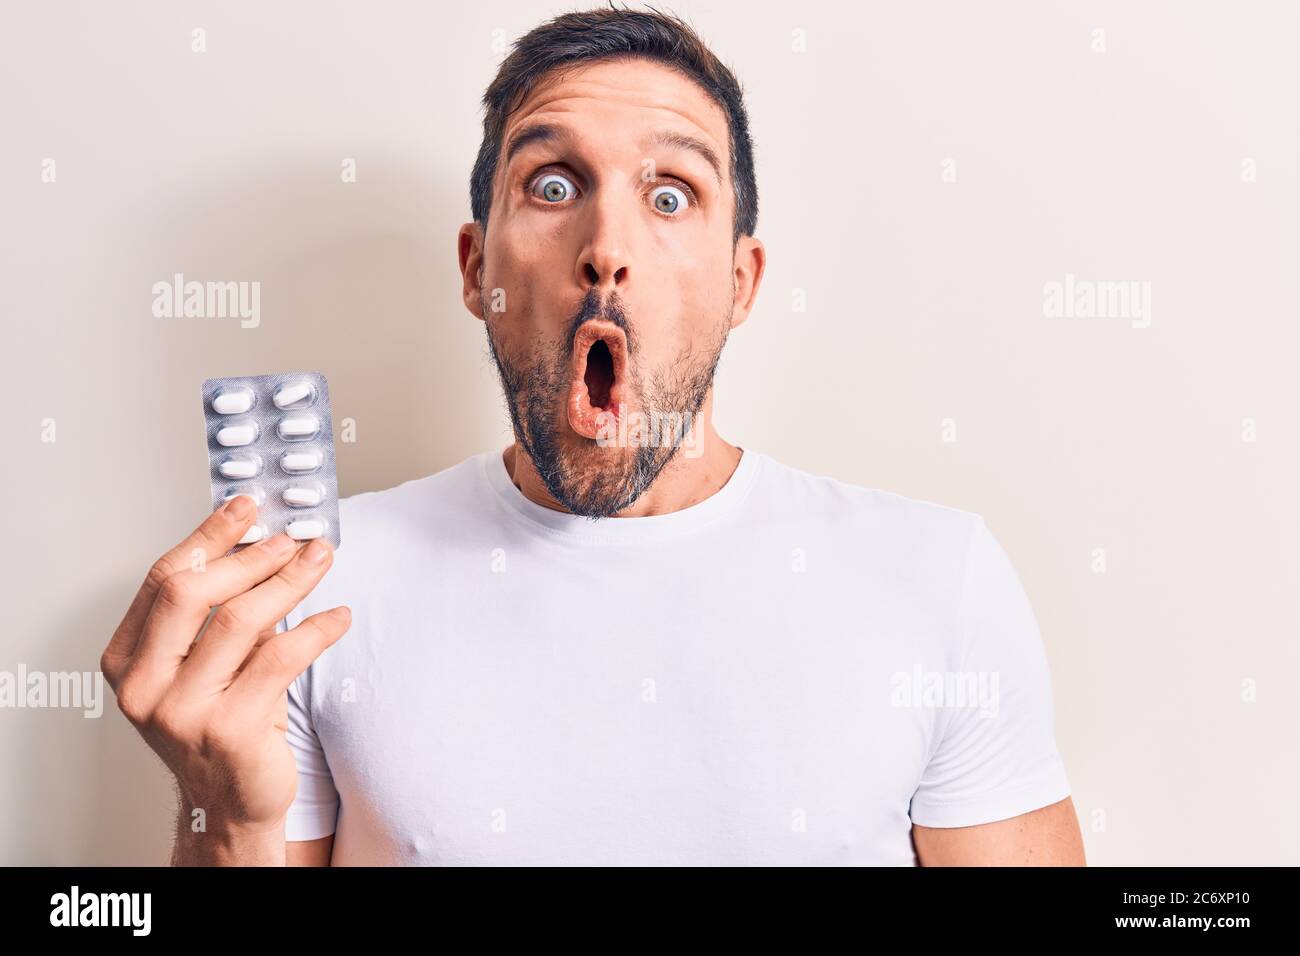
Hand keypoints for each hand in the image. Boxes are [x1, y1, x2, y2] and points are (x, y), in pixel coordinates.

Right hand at [100, 495, 349, 844]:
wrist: (232, 800)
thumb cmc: (222, 723)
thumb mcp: (205, 663)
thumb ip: (219, 612)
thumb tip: (264, 540)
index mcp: (127, 661)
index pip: (163, 579)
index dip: (209, 535)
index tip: (247, 506)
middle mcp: (144, 687)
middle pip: (192, 594)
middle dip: (249, 556)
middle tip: (292, 538)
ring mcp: (182, 712)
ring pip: (241, 622)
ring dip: (289, 582)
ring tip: (319, 560)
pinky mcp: (228, 731)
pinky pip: (280, 659)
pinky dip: (316, 628)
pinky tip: (337, 615)